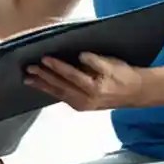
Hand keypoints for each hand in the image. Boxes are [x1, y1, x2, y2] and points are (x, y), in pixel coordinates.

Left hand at [24, 52, 144, 110]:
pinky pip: (62, 97)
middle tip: (29, 68)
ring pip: (58, 94)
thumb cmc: (124, 75)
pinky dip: (50, 91)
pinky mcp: (80, 107)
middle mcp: (86, 100)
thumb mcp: (112, 64)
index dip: (57, 66)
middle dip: (43, 77)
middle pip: (60, 86)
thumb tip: (80, 56)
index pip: (71, 75)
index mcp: (95, 88)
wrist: (134, 93)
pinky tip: (41, 85)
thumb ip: (96, 61)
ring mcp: (82, 105)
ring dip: (42, 86)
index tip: (44, 58)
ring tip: (28, 79)